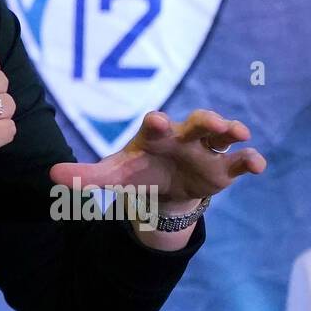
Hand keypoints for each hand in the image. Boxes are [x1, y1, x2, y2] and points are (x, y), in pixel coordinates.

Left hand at [48, 108, 265, 208]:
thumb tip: (51, 175)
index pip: (156, 124)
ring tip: (239, 133)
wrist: (163, 190)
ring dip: (231, 131)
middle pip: (196, 122)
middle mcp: (183, 136)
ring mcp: (206, 150)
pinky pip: (239, 160)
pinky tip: (258, 164)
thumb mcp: (113, 176)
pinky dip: (250, 159)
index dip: (158, 122)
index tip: (159, 121)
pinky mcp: (224, 168)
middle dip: (205, 120)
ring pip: (222, 135)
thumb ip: (85, 176)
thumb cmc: (137, 174)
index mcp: (155, 134)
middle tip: (214, 122)